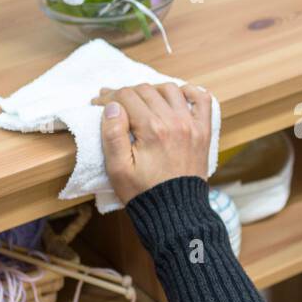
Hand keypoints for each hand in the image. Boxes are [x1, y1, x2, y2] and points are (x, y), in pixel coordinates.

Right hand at [92, 82, 211, 201]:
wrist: (176, 212)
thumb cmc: (144, 192)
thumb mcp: (117, 169)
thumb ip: (112, 135)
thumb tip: (112, 106)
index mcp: (152, 129)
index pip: (126, 97)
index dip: (108, 97)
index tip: (98, 103)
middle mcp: (174, 122)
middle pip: (146, 91)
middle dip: (125, 93)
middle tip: (113, 103)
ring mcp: (192, 125)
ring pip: (170, 90)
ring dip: (152, 91)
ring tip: (139, 101)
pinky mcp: (203, 131)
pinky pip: (202, 100)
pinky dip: (189, 92)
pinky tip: (176, 96)